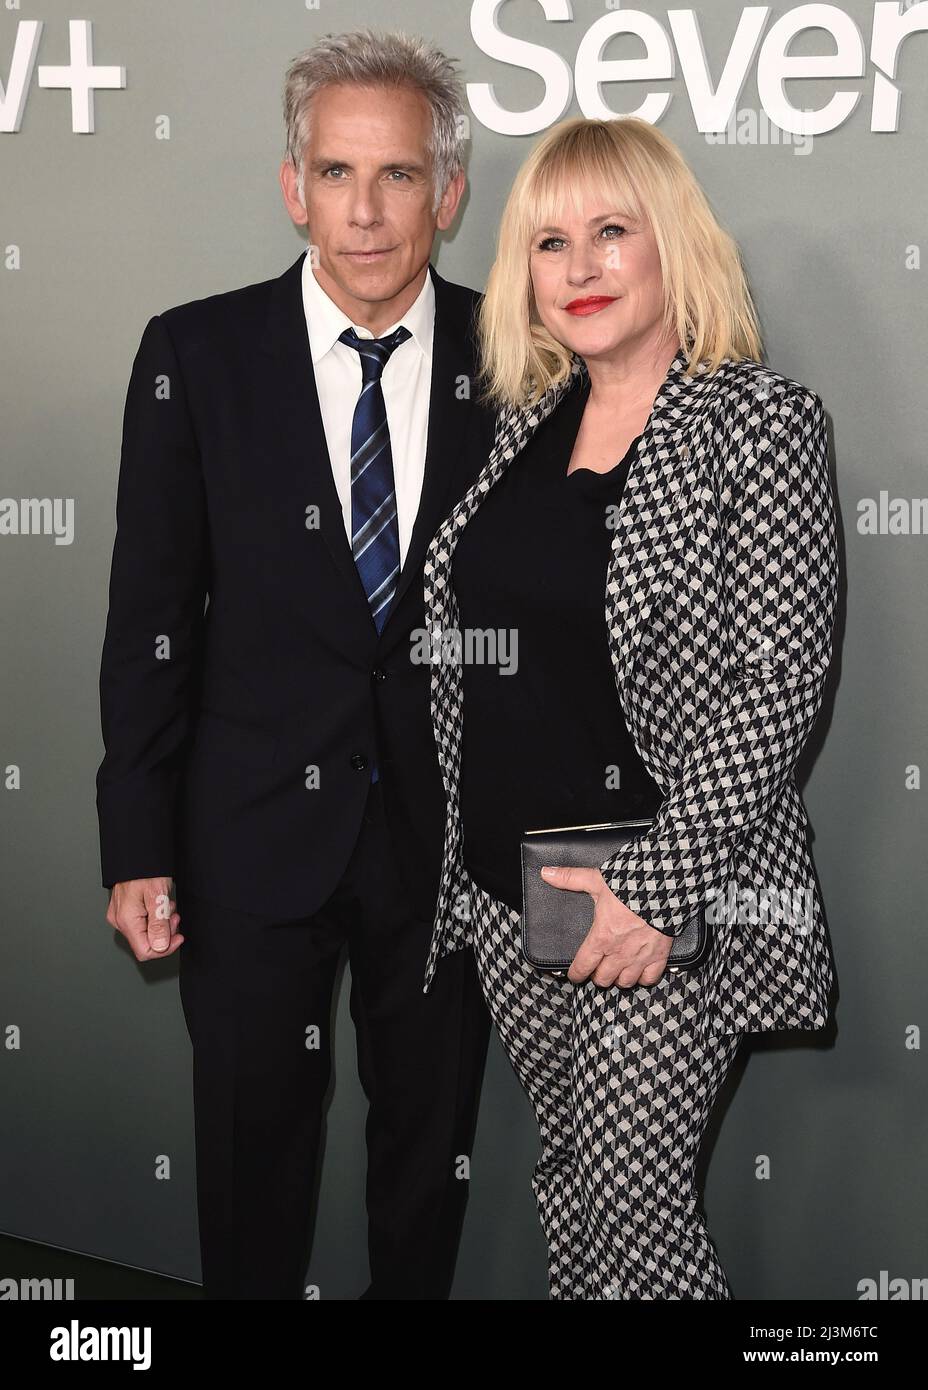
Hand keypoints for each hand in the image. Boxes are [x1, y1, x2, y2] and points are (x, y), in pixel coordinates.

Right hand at [106, 876, 183, 960]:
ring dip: (161, 923)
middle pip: (146, 942)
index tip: (178, 937)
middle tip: (174, 916)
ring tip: (168, 906)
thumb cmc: (146, 870)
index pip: (145, 951)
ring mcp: (120, 915)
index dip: (165, 948)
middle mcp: (120, 921)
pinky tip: (160, 905)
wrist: (136, 852)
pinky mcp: (124, 910)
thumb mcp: (158, 897)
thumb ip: (159, 924)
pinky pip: (141, 921)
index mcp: (127, 920)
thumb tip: (161, 947)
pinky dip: (154, 917)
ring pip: (145, 932)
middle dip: (165, 933)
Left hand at [539, 865, 672, 986]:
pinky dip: (643, 978)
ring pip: (624, 982)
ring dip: (618, 978)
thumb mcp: (597, 880)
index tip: (574, 975)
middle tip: (596, 968)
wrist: (664, 888)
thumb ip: (571, 879)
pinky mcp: (659, 956)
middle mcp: (619, 953)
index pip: (582, 966)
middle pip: (602, 979)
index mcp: (601, 938)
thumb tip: (547, 873)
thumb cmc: (630, 885)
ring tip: (615, 971)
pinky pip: (649, 979)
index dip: (575, 974)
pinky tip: (639, 972)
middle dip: (597, 976)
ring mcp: (640, 957)